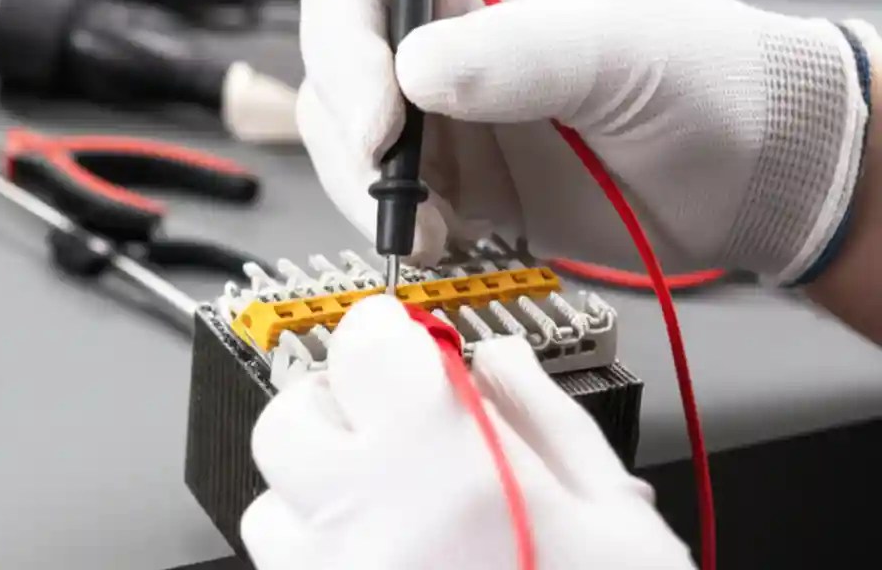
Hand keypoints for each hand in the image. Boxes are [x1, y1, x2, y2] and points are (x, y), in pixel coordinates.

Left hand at [239, 295, 694, 569]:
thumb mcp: (613, 515)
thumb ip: (542, 418)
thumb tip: (494, 364)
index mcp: (444, 462)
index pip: (362, 340)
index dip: (390, 338)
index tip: (408, 349)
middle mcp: (365, 518)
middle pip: (293, 418)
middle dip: (339, 412)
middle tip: (397, 436)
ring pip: (272, 503)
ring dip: (320, 497)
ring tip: (396, 524)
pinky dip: (319, 561)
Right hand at [298, 0, 876, 282]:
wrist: (752, 171)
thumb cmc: (701, 71)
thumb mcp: (608, 45)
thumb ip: (513, 53)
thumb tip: (412, 72)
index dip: (344, 53)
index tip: (379, 121)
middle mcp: (444, 43)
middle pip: (339, 81)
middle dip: (352, 141)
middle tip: (391, 187)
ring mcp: (450, 118)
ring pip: (357, 152)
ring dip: (373, 197)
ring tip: (427, 227)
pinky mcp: (465, 184)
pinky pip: (400, 207)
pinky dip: (407, 231)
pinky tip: (446, 241)